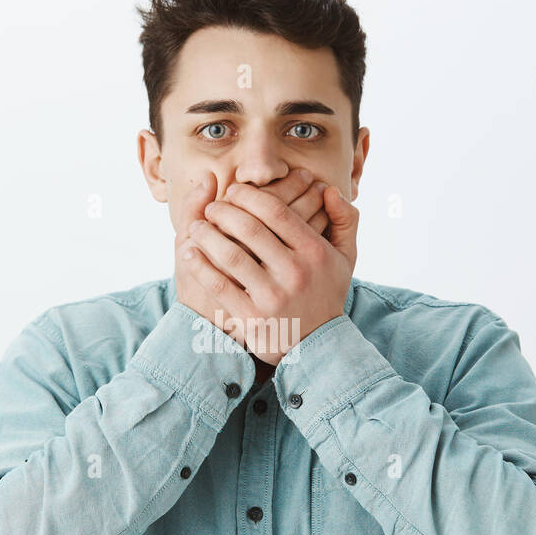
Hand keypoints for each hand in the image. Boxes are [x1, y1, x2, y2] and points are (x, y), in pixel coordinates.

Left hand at [181, 180, 357, 364]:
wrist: (317, 345)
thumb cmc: (327, 292)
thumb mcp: (346, 257)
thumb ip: (344, 219)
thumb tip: (329, 189)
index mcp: (314, 252)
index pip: (275, 211)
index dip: (249, 195)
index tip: (233, 190)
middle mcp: (295, 273)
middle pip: (250, 230)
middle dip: (224, 211)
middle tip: (211, 208)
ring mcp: (272, 297)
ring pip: (232, 256)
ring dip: (207, 236)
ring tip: (196, 227)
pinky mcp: (252, 319)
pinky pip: (220, 286)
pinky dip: (201, 267)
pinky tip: (189, 254)